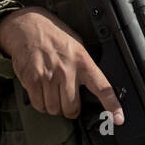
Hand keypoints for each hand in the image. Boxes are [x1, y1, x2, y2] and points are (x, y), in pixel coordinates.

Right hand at [0, 7, 123, 123]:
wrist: (26, 25)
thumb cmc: (52, 35)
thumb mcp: (77, 45)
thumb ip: (84, 66)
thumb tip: (90, 87)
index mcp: (82, 61)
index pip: (102, 87)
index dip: (112, 105)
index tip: (118, 118)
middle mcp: (66, 70)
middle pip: (72, 108)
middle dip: (70, 109)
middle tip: (66, 100)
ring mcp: (48, 76)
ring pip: (54, 109)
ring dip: (53, 106)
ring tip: (51, 91)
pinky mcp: (32, 80)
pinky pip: (39, 105)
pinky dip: (40, 104)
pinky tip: (41, 91)